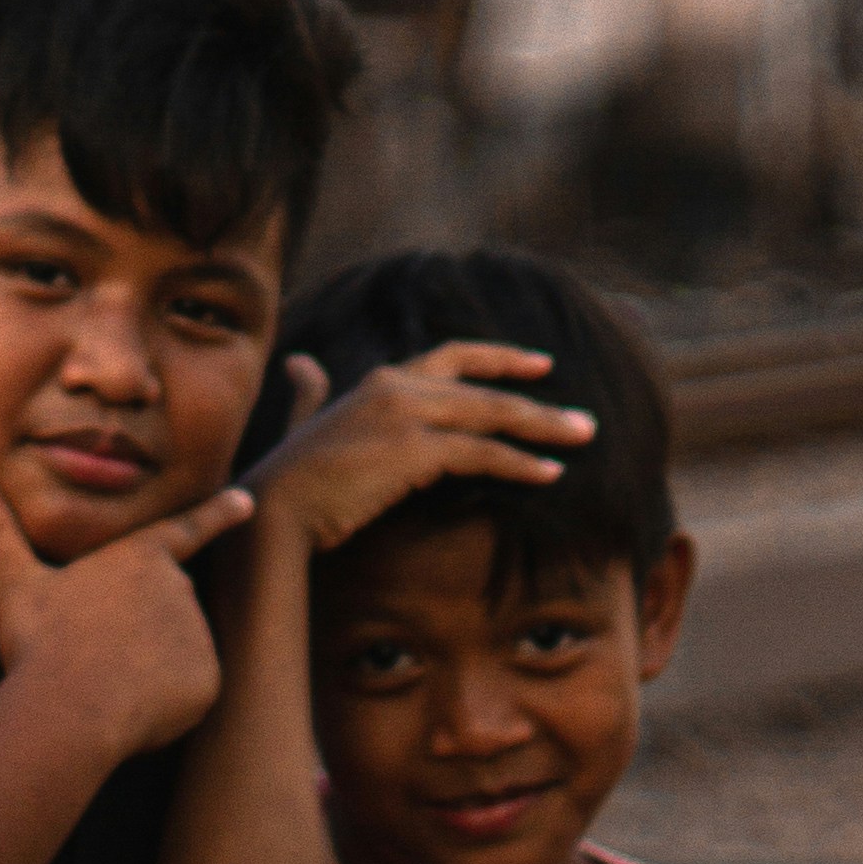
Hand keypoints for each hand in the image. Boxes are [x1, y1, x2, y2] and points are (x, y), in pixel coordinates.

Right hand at [0, 467, 249, 755]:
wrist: (69, 708)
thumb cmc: (40, 642)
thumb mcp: (15, 582)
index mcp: (139, 557)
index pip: (187, 529)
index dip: (218, 514)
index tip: (250, 502)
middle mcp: (178, 588)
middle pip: (166, 608)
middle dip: (139, 631)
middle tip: (93, 656)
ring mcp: (197, 634)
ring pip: (174, 653)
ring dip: (149, 667)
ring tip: (104, 683)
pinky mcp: (207, 681)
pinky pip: (188, 694)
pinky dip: (164, 704)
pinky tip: (130, 710)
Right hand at [253, 342, 593, 556]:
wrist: (279, 506)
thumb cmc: (291, 473)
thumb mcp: (305, 419)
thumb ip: (310, 391)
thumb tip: (300, 364)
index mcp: (381, 381)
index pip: (452, 357)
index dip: (499, 358)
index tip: (540, 363)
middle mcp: (398, 387)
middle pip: (485, 388)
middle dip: (539, 402)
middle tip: (583, 419)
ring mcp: (408, 414)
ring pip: (492, 416)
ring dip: (544, 427)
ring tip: (583, 438)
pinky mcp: (415, 450)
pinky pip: (482, 453)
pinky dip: (520, 462)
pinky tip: (550, 473)